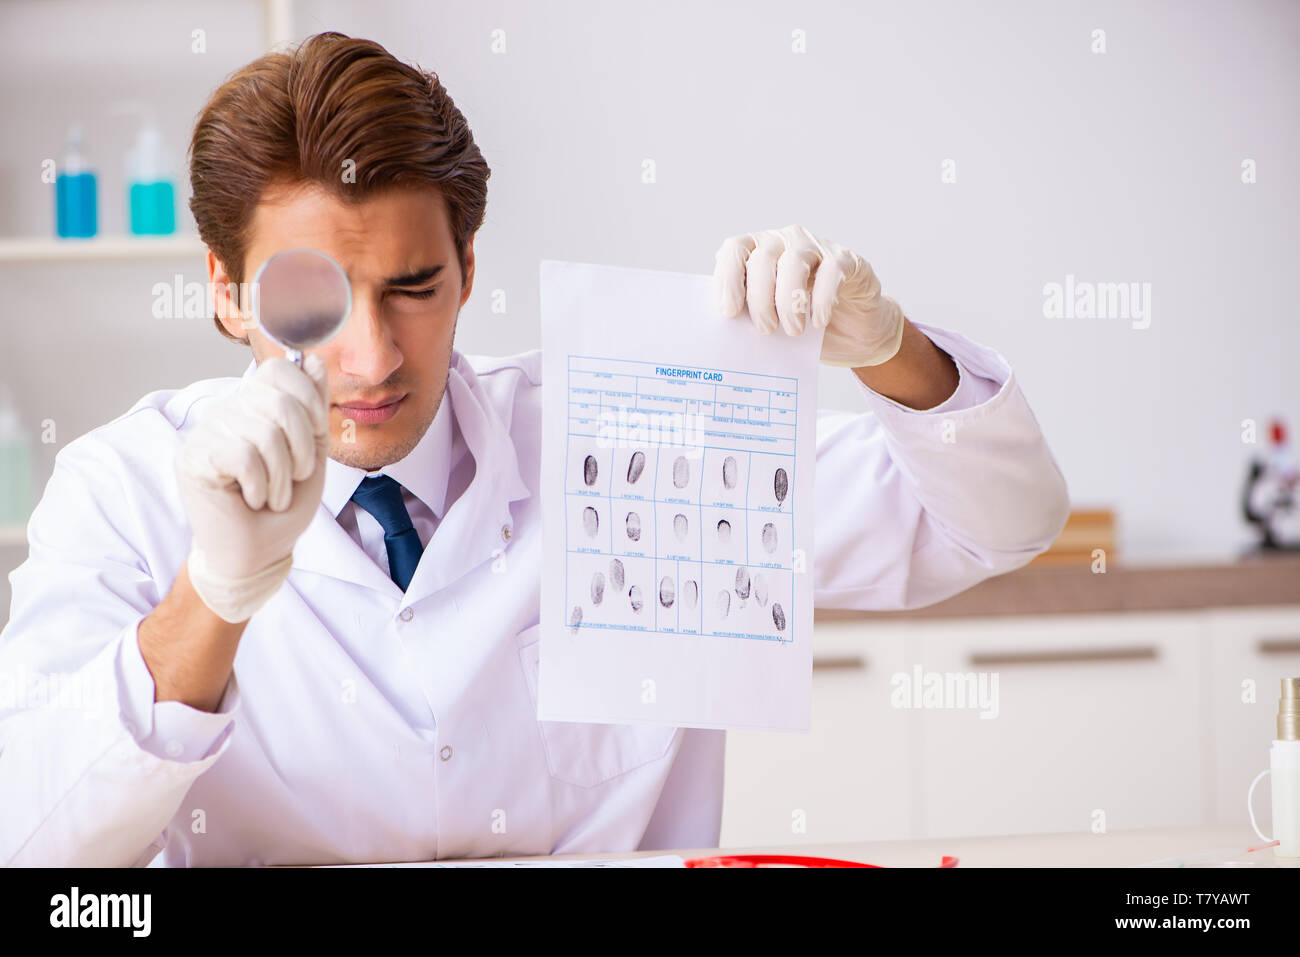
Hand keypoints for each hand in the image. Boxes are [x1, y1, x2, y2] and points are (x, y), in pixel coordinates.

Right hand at [176, 354, 329, 622]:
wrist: (258, 553)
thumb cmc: (283, 506)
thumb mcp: (313, 454)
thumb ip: (314, 408)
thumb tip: (315, 360)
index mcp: (257, 405)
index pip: (281, 369)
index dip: (309, 400)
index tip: (315, 436)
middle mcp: (229, 410)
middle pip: (280, 401)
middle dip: (302, 449)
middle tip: (293, 477)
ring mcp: (207, 431)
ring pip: (264, 433)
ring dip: (281, 477)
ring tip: (271, 494)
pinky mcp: (194, 457)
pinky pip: (242, 456)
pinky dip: (259, 485)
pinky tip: (249, 498)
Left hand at [713, 224, 905, 366]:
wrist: (849, 336)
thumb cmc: (800, 324)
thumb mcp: (769, 320)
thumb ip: (749, 315)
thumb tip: (729, 329)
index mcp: (756, 251)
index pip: (735, 250)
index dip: (729, 277)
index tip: (730, 311)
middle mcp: (783, 240)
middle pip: (763, 258)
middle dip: (760, 298)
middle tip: (766, 329)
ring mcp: (815, 246)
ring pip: (794, 262)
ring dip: (789, 300)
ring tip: (793, 331)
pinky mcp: (845, 259)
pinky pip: (831, 271)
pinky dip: (822, 298)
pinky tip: (819, 321)